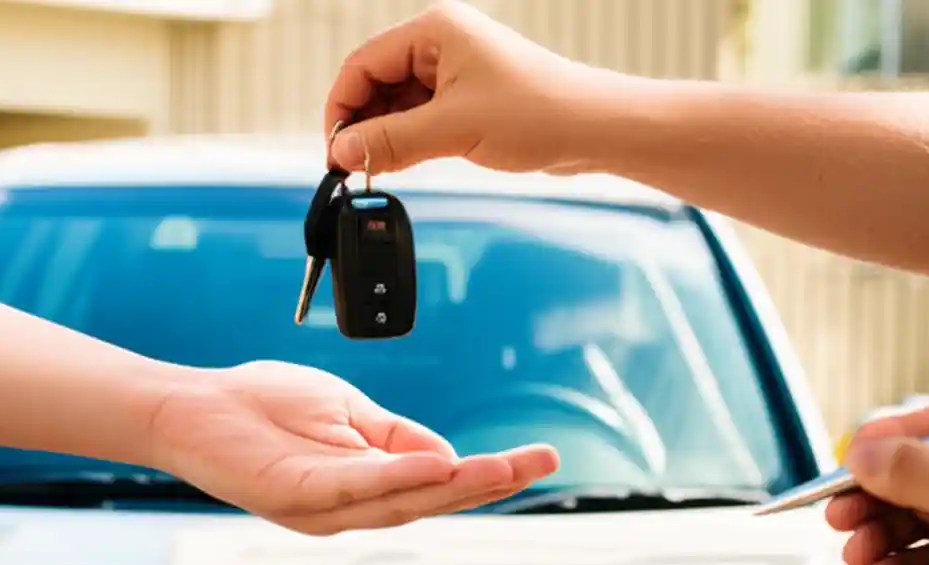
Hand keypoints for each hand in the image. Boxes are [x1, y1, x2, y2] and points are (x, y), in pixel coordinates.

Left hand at [152, 360, 557, 535]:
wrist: (195, 406)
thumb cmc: (266, 405)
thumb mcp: (350, 413)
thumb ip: (399, 436)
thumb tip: (452, 457)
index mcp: (367, 486)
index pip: (439, 485)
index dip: (488, 475)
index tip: (540, 456)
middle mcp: (351, 507)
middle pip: (433, 500)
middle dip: (491, 484)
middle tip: (543, 462)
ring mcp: (323, 506)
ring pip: (404, 501)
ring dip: (459, 486)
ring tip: (506, 468)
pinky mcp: (295, 494)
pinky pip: (356, 488)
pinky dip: (399, 476)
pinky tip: (439, 465)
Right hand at [323, 0, 630, 175]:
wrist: (594, 130)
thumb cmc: (539, 113)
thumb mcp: (453, 129)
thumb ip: (391, 141)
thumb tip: (342, 152)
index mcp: (434, 31)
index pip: (362, 64)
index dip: (341, 109)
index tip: (334, 151)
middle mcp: (441, 44)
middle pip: (375, 83)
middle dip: (361, 125)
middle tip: (353, 167)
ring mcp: (454, 72)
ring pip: (396, 104)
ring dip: (383, 137)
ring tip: (378, 169)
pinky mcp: (467, 99)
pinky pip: (419, 118)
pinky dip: (406, 141)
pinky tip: (400, 163)